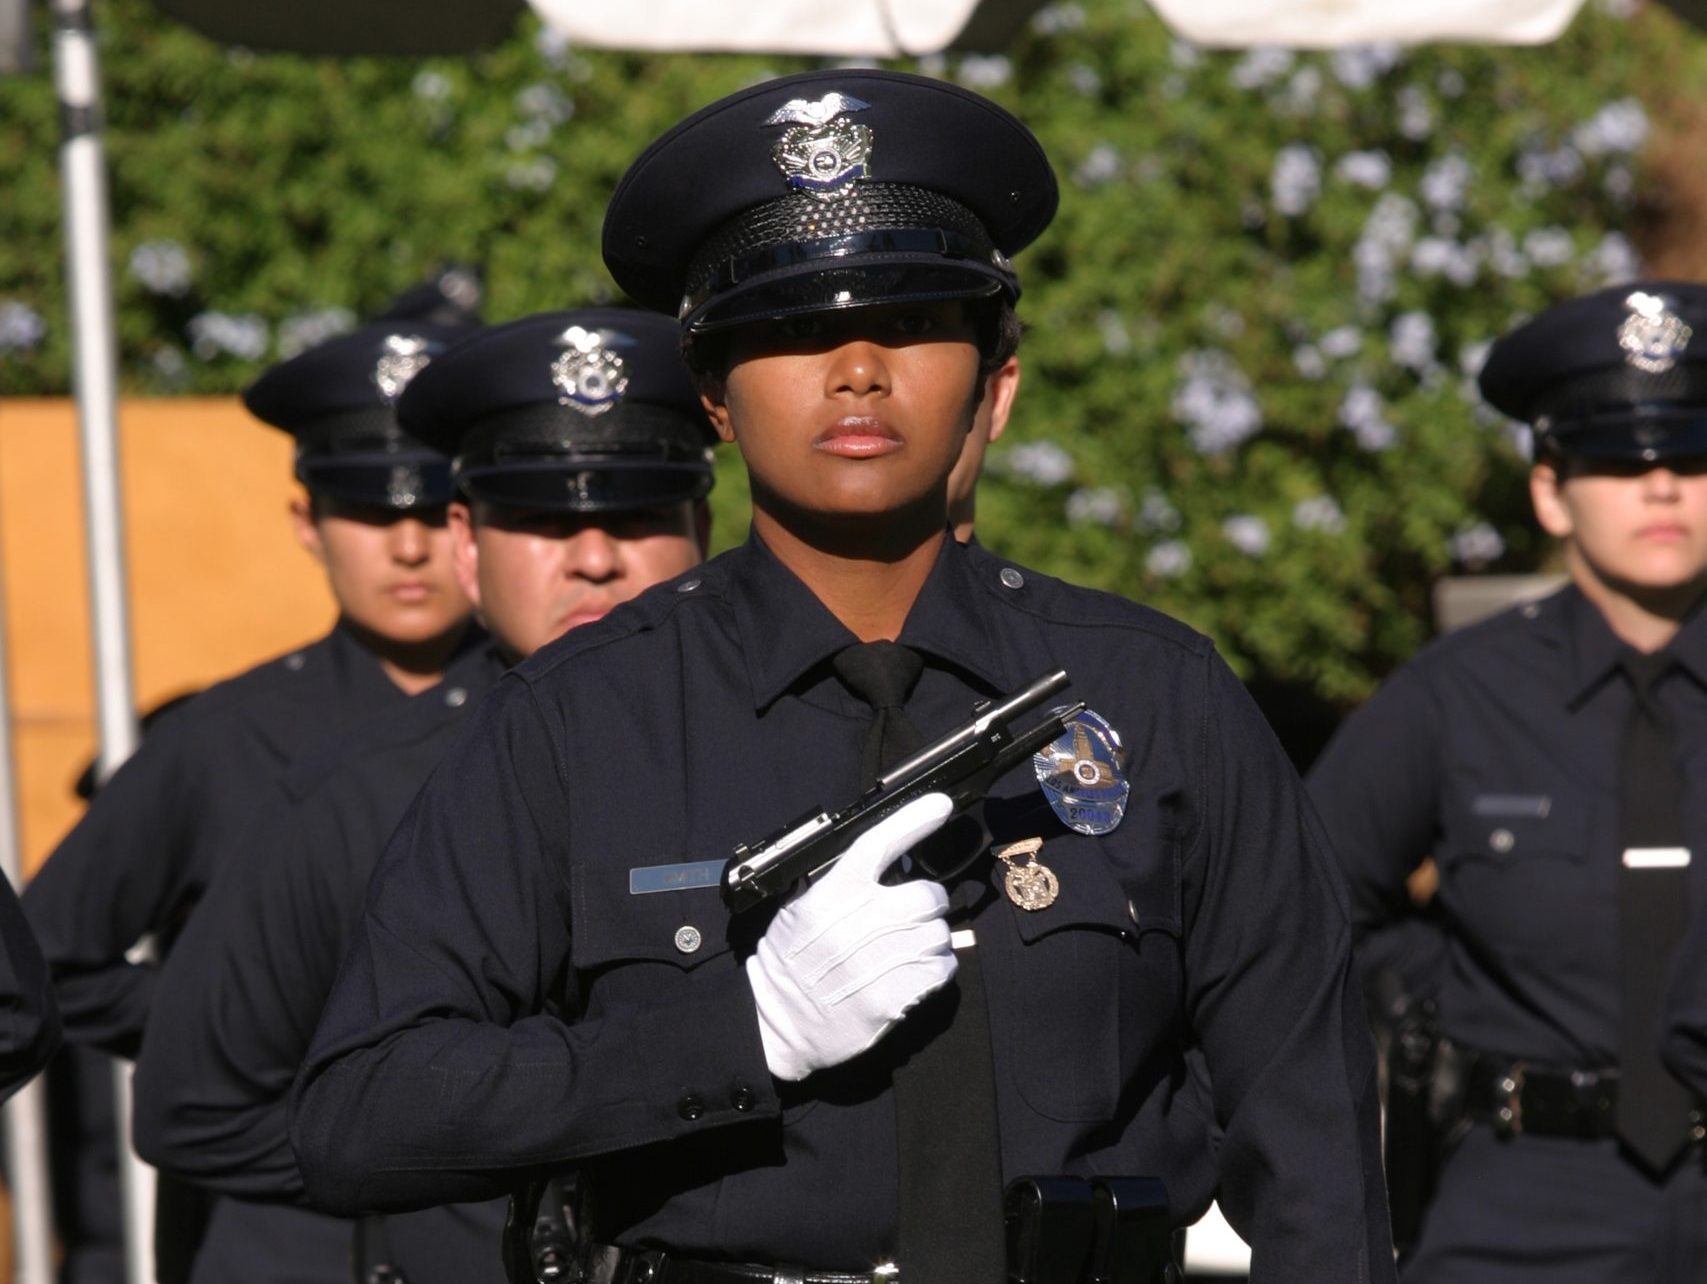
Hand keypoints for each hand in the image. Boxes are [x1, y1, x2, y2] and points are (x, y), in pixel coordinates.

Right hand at [744, 793, 956, 1080]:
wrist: (775, 1025)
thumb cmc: (787, 963)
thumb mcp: (797, 910)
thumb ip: (838, 885)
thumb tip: (884, 858)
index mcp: (830, 895)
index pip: (878, 844)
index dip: (913, 820)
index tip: (939, 806)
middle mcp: (857, 923)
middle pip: (927, 894)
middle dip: (927, 903)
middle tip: (911, 915)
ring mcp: (878, 962)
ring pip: (939, 933)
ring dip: (931, 938)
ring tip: (906, 949)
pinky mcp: (894, 997)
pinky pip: (941, 969)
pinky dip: (936, 968)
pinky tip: (913, 972)